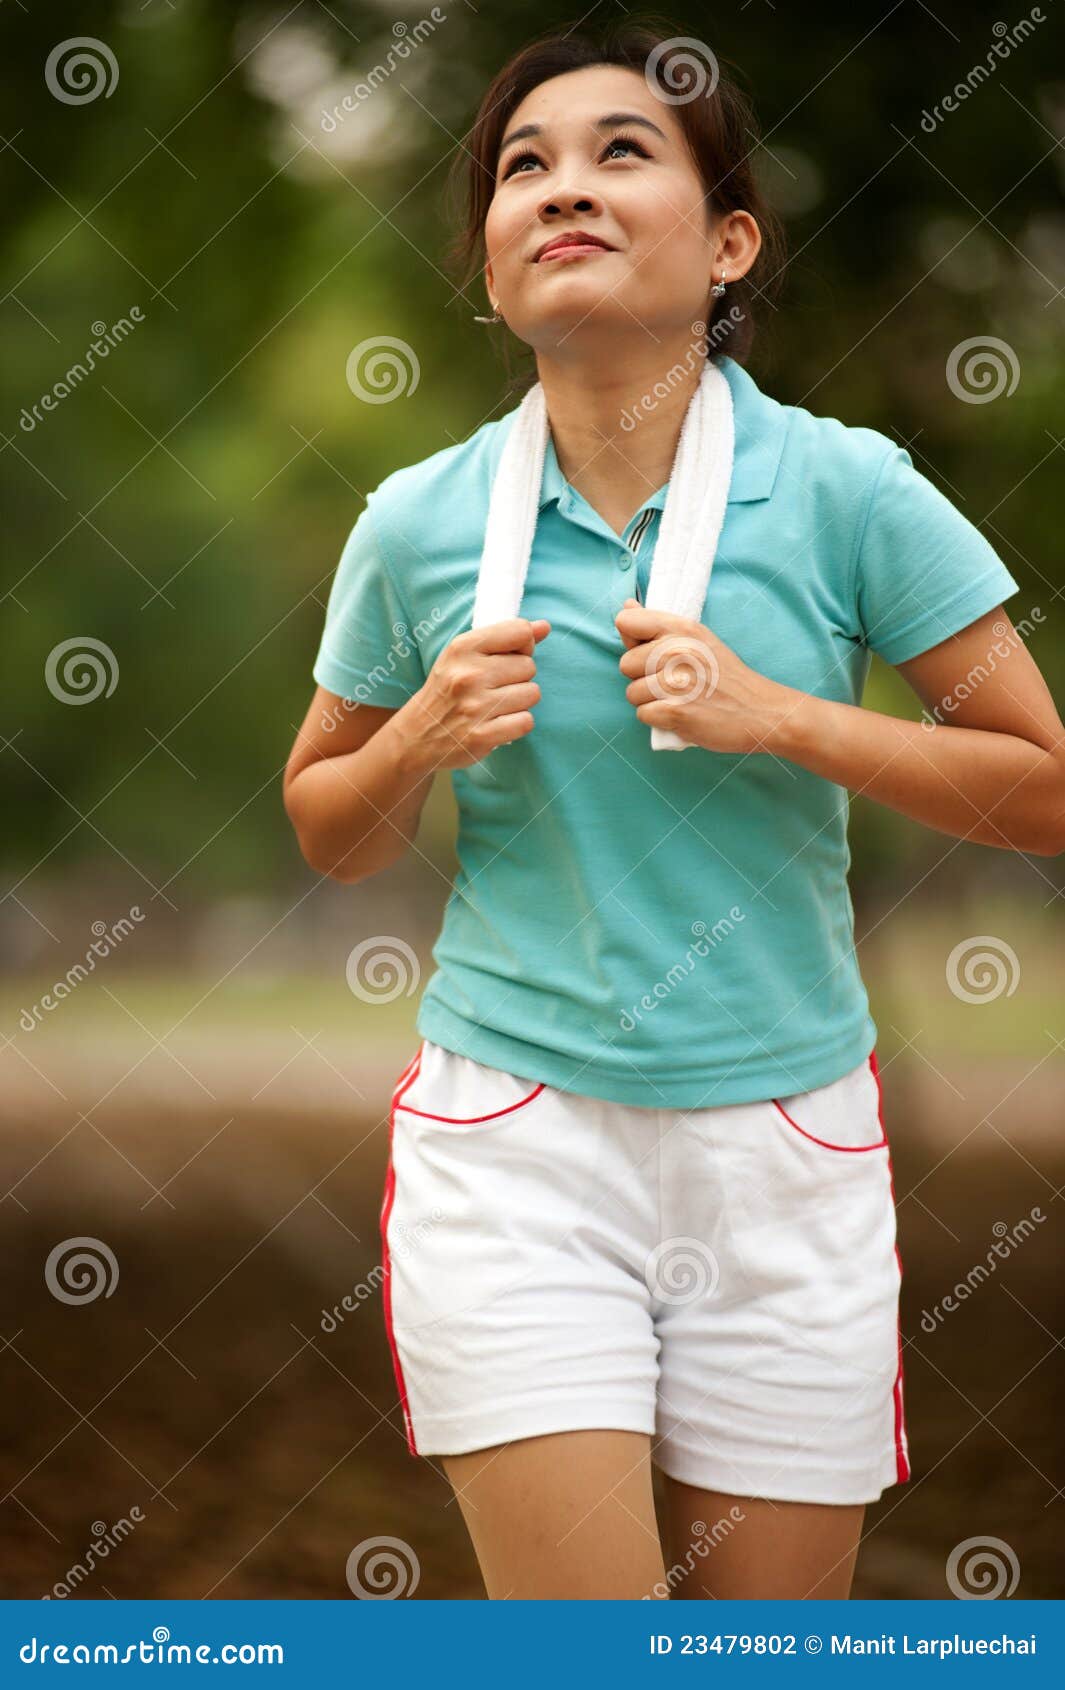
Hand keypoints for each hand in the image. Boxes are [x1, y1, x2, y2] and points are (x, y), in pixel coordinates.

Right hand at [399, 617, 550, 771]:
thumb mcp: (466, 655)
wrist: (418, 734)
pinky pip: (526, 721)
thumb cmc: (449, 690)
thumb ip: (507, 638)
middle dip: (519, 677)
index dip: (524, 646)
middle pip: (529, 666)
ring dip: (520, 701)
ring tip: (498, 705)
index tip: (509, 657)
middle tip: (496, 687)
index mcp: (462, 648)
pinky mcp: (482, 735)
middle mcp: (468, 675)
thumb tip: (545, 627)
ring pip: (532, 693)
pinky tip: (499, 722)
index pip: (520, 632)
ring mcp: (475, 707)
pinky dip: (517, 723)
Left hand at [614, 600, 795, 754]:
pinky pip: (642, 715)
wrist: (761, 711)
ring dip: (650, 701)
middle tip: (673, 682)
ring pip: (632, 693)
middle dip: (642, 677)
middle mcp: (676, 651)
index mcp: (682, 628)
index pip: (626, 622)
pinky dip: (658, 719)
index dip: (632, 641)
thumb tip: (626, 606)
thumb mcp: (698, 639)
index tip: (650, 652)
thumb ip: (658, 625)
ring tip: (678, 699)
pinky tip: (681, 714)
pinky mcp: (674, 712)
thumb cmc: (727, 676)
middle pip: (625, 664)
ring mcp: (674, 683)